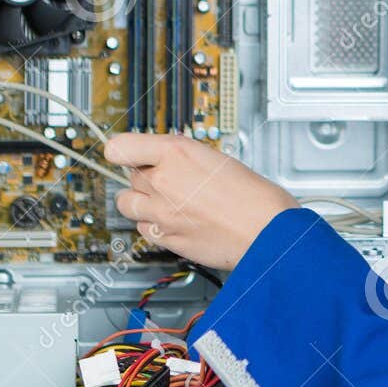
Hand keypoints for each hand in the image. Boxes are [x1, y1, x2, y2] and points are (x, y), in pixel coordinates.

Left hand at [105, 133, 297, 270]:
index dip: (123, 151)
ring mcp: (161, 213)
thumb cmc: (255, 196)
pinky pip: (143, 230)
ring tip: (164, 202)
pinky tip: (174, 222)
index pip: (120, 148)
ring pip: (127, 204)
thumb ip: (184, 159)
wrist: (267, 231)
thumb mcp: (217, 158)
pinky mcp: (166, 238)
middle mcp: (163, 181)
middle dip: (145, 177)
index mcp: (177, 153)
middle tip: (167, 180)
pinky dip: (153, 226)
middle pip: (129, 176)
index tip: (126, 154)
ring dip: (141, 202)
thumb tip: (167, 160)